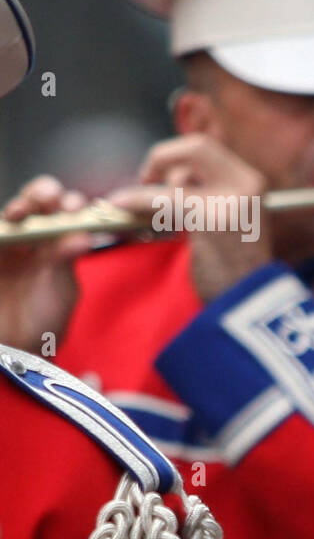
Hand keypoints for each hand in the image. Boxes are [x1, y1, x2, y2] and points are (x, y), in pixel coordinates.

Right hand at [0, 176, 91, 353]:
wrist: (17, 344)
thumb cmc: (44, 316)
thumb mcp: (60, 287)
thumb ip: (65, 261)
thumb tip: (81, 236)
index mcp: (58, 240)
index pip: (65, 210)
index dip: (71, 203)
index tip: (76, 207)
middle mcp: (33, 235)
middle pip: (36, 202)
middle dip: (43, 194)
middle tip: (50, 199)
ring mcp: (9, 241)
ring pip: (12, 213)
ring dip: (19, 206)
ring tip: (22, 213)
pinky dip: (2, 225)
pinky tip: (7, 224)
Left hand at [106, 133, 270, 302]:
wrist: (251, 304)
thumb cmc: (234, 267)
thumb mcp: (231, 219)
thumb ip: (207, 192)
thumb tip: (169, 175)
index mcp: (252, 182)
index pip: (205, 146)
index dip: (173, 153)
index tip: (155, 174)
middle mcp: (247, 185)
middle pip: (195, 147)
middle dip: (161, 157)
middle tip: (143, 179)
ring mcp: (233, 202)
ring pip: (177, 177)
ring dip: (148, 189)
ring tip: (132, 205)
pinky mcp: (213, 221)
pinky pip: (165, 200)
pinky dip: (138, 200)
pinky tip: (120, 204)